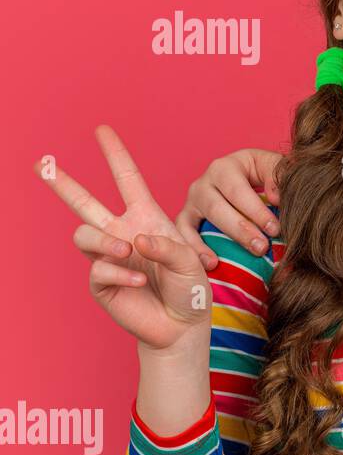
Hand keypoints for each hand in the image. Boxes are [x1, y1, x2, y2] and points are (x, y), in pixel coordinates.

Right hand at [37, 125, 211, 351]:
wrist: (182, 324)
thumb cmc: (190, 288)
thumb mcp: (190, 259)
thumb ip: (167, 245)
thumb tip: (134, 240)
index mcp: (146, 219)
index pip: (127, 181)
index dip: (115, 155)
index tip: (102, 130)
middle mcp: (122, 233)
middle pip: (84, 203)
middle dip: (62, 183)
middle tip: (41, 164)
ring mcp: (108, 258)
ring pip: (84, 235)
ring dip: (105, 241)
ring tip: (127, 249)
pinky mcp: (101, 282)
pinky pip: (99, 268)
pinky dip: (120, 272)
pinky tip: (138, 281)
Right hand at [174, 147, 283, 268]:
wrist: (251, 185)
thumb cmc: (266, 177)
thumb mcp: (274, 169)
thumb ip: (278, 177)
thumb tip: (276, 197)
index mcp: (227, 166)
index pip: (237, 189)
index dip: (255, 210)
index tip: (274, 229)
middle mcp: (205, 181)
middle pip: (217, 207)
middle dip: (241, 229)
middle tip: (262, 247)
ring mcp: (193, 199)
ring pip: (201, 220)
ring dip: (220, 242)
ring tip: (240, 256)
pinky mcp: (186, 217)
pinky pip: (184, 234)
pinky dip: (195, 249)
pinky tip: (212, 263)